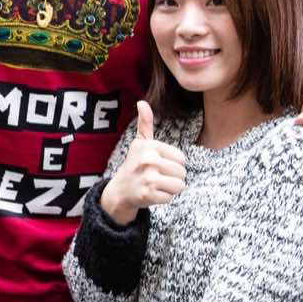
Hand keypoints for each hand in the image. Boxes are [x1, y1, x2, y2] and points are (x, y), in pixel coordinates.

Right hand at [102, 101, 185, 224]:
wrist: (120, 191)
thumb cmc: (135, 164)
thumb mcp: (140, 143)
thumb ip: (145, 123)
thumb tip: (142, 102)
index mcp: (149, 146)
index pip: (181, 159)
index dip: (173, 164)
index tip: (158, 165)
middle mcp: (148, 160)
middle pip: (182, 173)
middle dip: (173, 178)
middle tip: (157, 177)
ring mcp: (147, 178)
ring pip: (179, 186)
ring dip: (170, 189)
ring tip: (156, 185)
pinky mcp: (148, 195)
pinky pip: (170, 198)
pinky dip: (163, 199)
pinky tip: (152, 194)